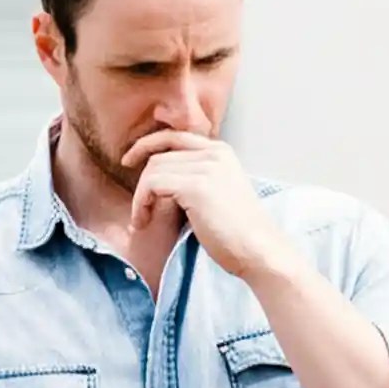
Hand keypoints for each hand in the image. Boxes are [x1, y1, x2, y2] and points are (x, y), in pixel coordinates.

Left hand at [122, 131, 299, 279]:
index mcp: (221, 152)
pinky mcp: (196, 186)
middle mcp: (214, 153)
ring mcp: (206, 167)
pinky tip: (144, 221)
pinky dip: (141, 203)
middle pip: (159, 155)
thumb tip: (161, 181)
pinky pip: (152, 185)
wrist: (258, 251)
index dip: (147, 145)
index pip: (174, 137)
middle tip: (139, 209)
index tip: (129, 160)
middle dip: (142, 182)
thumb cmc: (238, 234)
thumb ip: (196, 179)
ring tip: (142, 220)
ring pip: (153, 170)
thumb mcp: (218, 194)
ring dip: (140, 197)